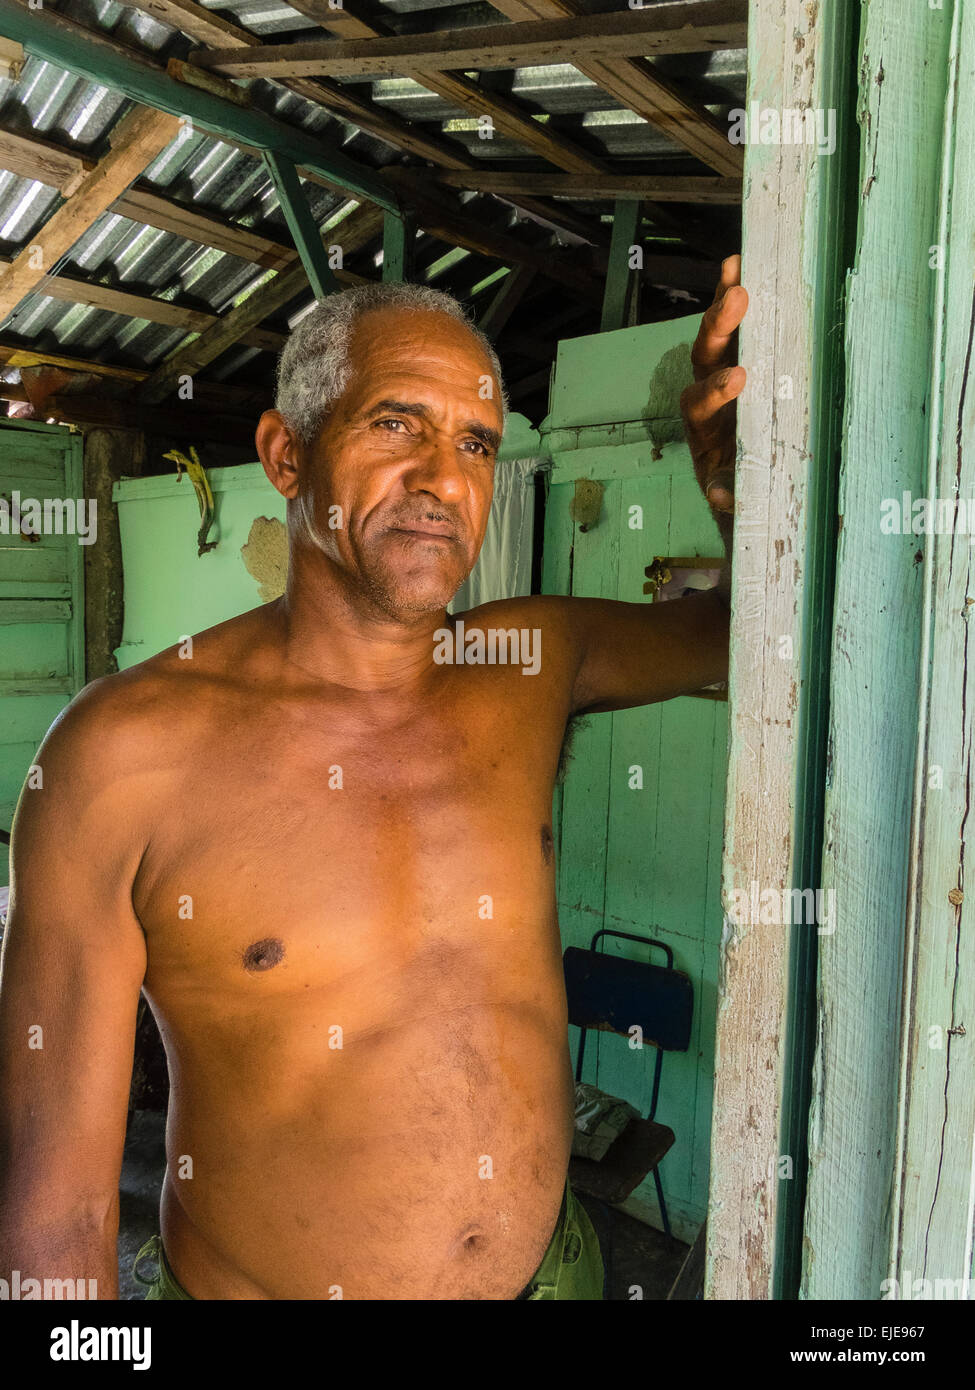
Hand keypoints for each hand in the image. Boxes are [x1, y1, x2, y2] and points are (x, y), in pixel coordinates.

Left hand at [680, 255, 747, 517]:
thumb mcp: (734, 499)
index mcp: (703, 429)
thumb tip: (721, 498)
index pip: (701, 405)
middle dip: (717, 328)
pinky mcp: (737, 360)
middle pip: (704, 358)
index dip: (715, 391)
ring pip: (716, 336)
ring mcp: (720, 375)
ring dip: (723, 301)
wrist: (738, 484)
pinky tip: (742, 263)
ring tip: (736, 266)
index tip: (738, 378)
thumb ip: (727, 496)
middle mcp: (705, 397)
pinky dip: (734, 297)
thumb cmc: (739, 490)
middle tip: (738, 298)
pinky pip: (735, 327)